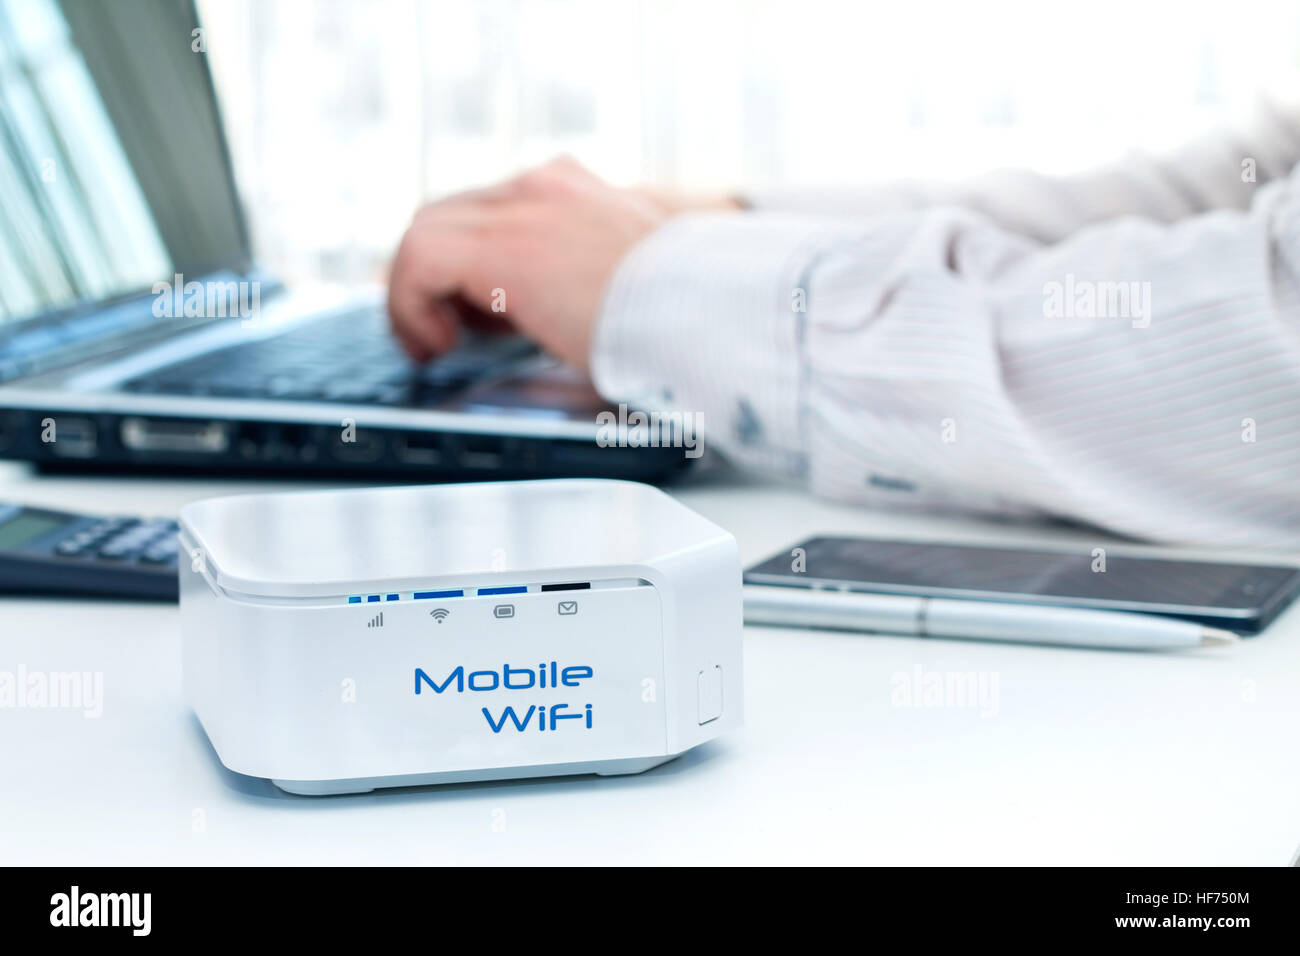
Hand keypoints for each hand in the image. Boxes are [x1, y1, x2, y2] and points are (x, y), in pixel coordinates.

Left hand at [387, 157, 667, 369]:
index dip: (465, 266)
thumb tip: (554, 320)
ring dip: (415, 292)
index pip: (491, 210)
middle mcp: (544, 187)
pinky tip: (435, 345)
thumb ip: (584, 281)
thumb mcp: (630, 283)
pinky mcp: (502, 247)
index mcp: (576, 191)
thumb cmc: (686, 313)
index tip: (471, 316)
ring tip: (432, 344)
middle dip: (432, 277)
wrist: (708, 313)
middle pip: (448, 214)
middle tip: (439, 332)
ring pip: (424, 232)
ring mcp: (522, 209)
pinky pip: (419, 261)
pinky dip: (411, 305)